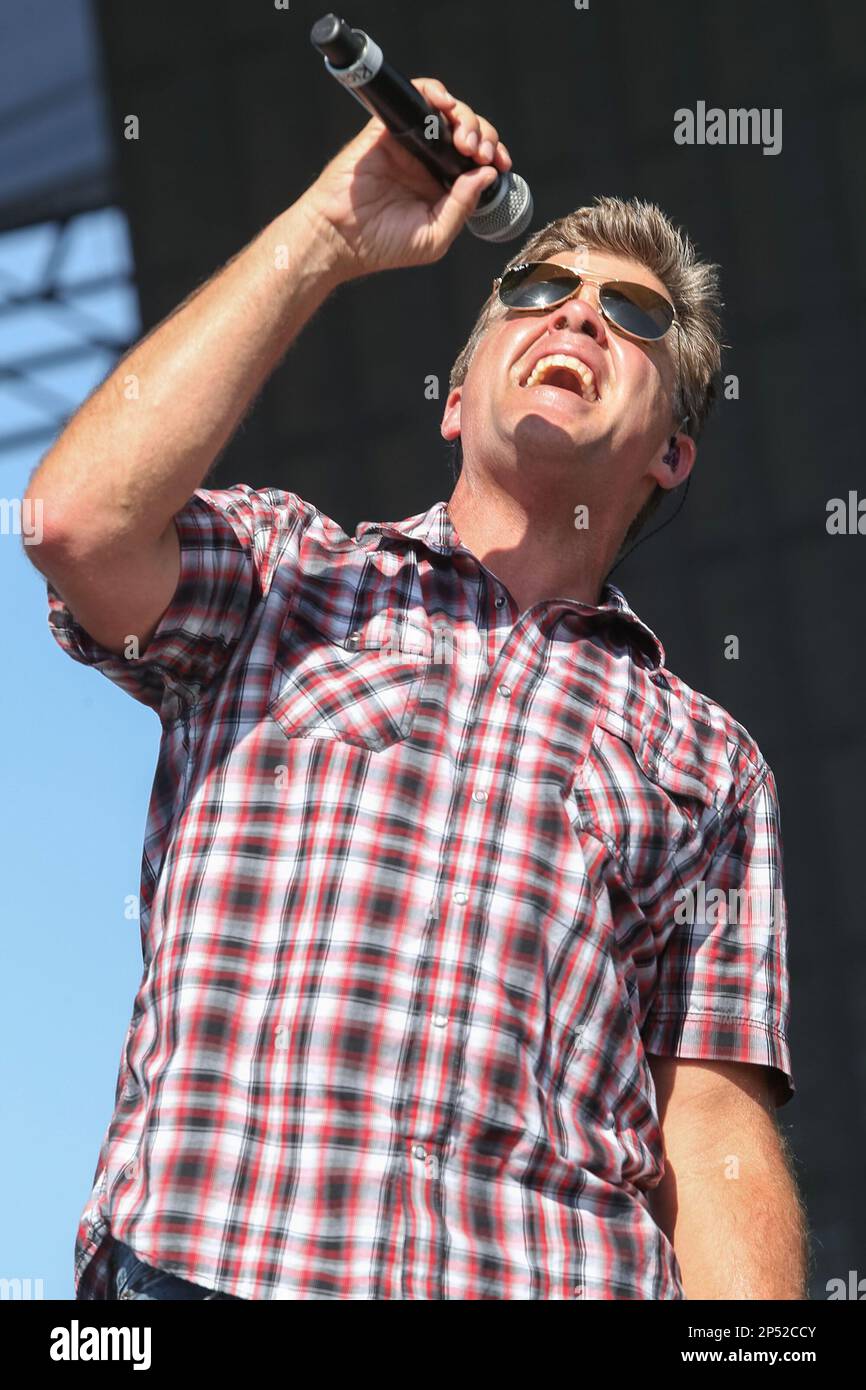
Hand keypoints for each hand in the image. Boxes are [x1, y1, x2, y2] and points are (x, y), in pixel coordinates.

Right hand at [301, 77, 512, 281]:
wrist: (341, 238)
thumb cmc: (384, 245)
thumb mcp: (435, 237)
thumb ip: (462, 206)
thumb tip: (488, 173)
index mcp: (442, 187)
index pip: (477, 161)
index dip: (494, 155)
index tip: (501, 162)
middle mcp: (428, 162)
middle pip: (467, 132)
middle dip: (483, 136)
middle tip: (479, 153)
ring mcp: (409, 144)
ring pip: (446, 112)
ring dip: (465, 117)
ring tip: (465, 141)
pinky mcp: (387, 130)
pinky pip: (414, 97)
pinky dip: (433, 92)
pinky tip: (445, 105)